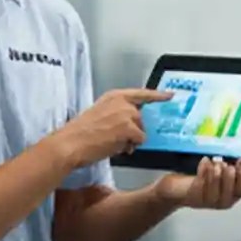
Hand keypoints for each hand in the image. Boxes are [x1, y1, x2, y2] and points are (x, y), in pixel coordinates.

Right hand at [49, 88, 173, 167]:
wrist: (70, 144)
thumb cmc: (80, 133)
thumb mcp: (100, 113)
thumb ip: (117, 113)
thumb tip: (132, 124)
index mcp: (114, 96)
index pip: (141, 93)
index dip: (157, 95)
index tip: (169, 95)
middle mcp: (122, 102)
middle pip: (141, 118)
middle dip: (133, 130)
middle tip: (115, 138)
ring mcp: (127, 114)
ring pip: (141, 130)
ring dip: (131, 139)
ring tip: (111, 142)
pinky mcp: (129, 128)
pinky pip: (140, 140)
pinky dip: (130, 147)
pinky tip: (115, 147)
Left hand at [155, 157, 240, 209]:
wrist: (173, 187)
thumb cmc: (198, 171)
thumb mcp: (219, 159)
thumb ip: (233, 154)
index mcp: (239, 186)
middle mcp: (230, 196)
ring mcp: (215, 200)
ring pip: (225, 190)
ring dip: (221, 173)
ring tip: (217, 161)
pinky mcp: (198, 199)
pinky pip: (205, 187)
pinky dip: (206, 172)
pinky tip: (204, 162)